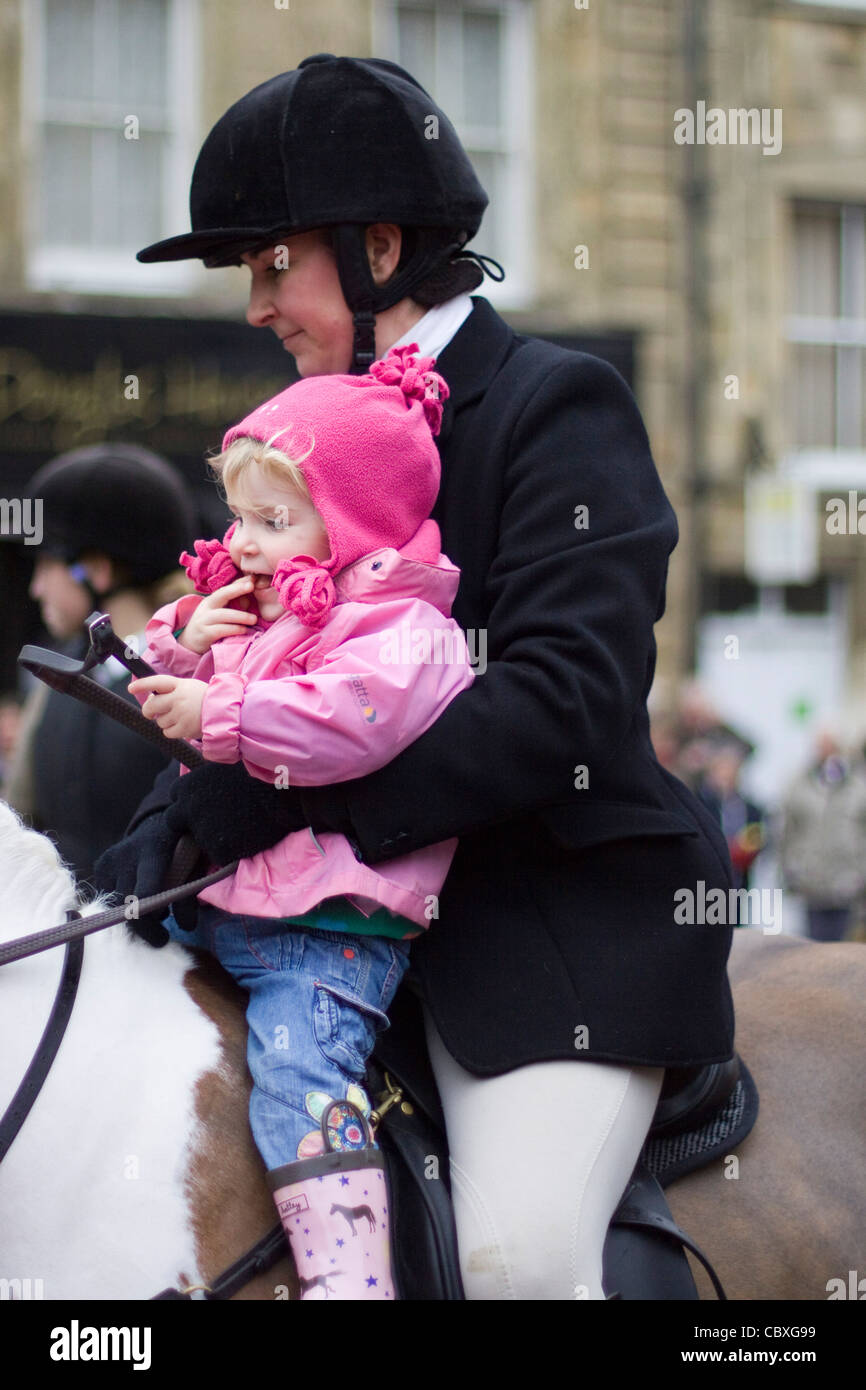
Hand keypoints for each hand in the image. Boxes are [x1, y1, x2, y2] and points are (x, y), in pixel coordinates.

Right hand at [89, 813, 180, 946]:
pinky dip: (124, 904)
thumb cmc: (183, 852)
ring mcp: (111, 858)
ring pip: (116, 905)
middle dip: (145, 926)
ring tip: (154, 906)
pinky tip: (138, 894)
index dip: (149, 922)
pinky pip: (109, 898)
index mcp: (155, 850)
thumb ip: (188, 898)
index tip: (163, 937)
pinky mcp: (101, 865)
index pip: (144, 893)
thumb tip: (186, 928)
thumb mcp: (193, 871)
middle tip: (161, 936)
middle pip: (127, 904)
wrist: (160, 825)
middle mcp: (127, 853)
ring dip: (135, 915)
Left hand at [130, 675, 207, 740]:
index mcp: (180, 685)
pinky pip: (167, 732)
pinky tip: (182, 726)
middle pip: (152, 705)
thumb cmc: (206, 700)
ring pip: (160, 721)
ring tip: (180, 718)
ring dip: (166, 722)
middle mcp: (179, 698)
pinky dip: (172, 731)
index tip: (131, 689)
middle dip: (148, 711)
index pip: (157, 682)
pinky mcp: (185, 728)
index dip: (142, 685)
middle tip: (151, 713)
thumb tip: (152, 698)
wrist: (225, 713)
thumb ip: (172, 690)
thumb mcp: (190, 687)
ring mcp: (181, 714)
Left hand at [164, 760, 311, 864]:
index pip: (176, 796)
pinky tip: (247, 837)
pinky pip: (221, 855)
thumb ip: (207, 776)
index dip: (189, 800)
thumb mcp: (224, 765)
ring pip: (200, 839)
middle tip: (213, 820)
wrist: (280, 791)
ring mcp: (203, 832)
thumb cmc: (258, 770)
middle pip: (174, 821)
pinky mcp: (220, 851)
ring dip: (213, 835)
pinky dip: (232, 850)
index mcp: (188, 786)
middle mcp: (188, 811)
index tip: (204, 801)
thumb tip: (203, 768)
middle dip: (189, 821)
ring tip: (238, 826)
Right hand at [178, 576, 258, 653]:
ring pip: (222, 614)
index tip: (253, 578)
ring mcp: (204, 620)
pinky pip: (220, 630)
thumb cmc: (211, 627)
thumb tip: (251, 598)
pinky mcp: (204, 634)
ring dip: (240, 616)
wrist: (190, 643)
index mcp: (212, 600)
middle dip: (236, 589)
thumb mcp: (221, 614)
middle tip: (252, 586)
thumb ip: (234, 605)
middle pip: (221, 594)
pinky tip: (243, 630)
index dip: (239, 582)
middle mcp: (207, 607)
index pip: (226, 588)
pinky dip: (233, 629)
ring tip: (253, 619)